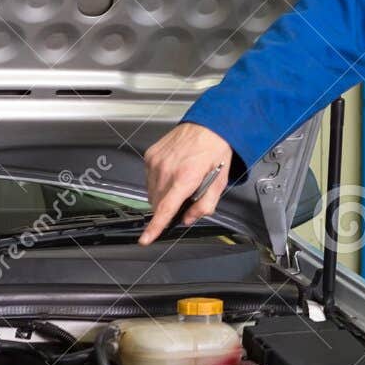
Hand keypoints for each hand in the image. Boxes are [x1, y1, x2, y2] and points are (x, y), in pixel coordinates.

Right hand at [139, 122, 233, 244]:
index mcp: (185, 177)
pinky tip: (173, 172)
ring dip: (163, 195)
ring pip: (152, 192)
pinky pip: (149, 178)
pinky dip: (159, 181)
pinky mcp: (150, 156)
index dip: (155, 227)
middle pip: (158, 204)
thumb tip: (189, 218)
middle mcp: (167, 169)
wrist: (208, 125)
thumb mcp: (219, 181)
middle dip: (169, 207)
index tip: (145, 238)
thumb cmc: (215, 149)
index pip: (166, 209)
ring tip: (180, 180)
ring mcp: (156, 162)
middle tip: (185, 196)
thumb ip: (205, 205)